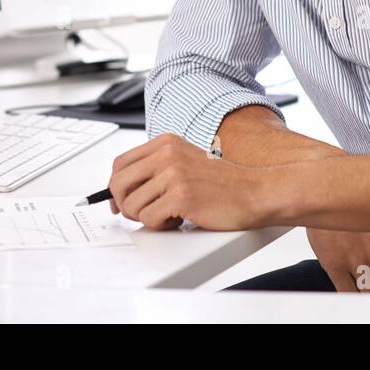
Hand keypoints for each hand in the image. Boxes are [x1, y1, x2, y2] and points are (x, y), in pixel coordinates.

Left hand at [107, 133, 273, 230]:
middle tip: (142, 213)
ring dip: (146, 218)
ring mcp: (174, 174)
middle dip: (124, 205)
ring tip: (169, 214)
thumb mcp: (185, 163)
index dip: (114, 187)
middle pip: (118, 183)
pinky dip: (160, 226)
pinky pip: (149, 219)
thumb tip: (120, 192)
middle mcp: (167, 154)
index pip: (120, 163)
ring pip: (131, 205)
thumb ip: (155, 170)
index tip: (119, 201)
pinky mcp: (181, 196)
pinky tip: (179, 220)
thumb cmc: (222, 184)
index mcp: (166, 143)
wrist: (254, 192)